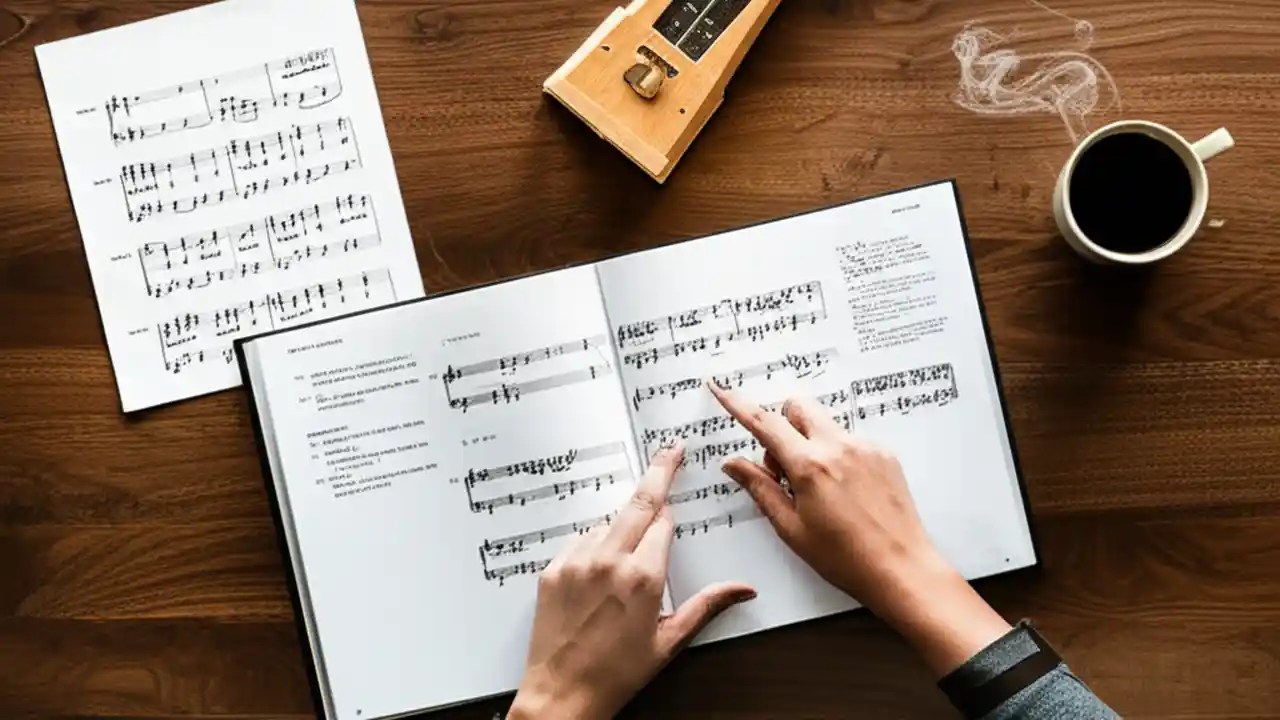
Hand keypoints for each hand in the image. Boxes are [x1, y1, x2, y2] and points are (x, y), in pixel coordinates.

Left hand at [509, 442, 755, 719]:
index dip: (670, 516)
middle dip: (657, 472)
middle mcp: (609, 560)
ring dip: (621, 526)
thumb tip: (745, 589)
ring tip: (624, 560)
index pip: (663, 522)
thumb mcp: (670, 642)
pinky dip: (593, 545)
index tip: (677, 497)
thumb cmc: (617, 674)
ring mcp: (576, 562)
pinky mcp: (551, 569)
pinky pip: (579, 541)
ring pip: (607, 523)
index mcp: (643, 576)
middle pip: (638, 502)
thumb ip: (707, 606)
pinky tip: (599, 570)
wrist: (561, 696)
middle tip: (669, 450)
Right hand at [708, 382, 1010, 675]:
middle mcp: (838, 447)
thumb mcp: (791, 528)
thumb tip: (733, 463)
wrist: (901, 569)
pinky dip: (837, 456)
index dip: (738, 404)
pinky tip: (845, 492)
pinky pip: (849, 440)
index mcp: (810, 466)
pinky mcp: (885, 455)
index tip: (721, 389)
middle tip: (783, 469)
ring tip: (818, 488)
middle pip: (798, 408)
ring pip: (824, 424)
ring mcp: (865, 448)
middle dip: (783, 425)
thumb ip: (760, 488)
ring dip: (810, 442)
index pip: (765, 423)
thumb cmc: (845, 558)